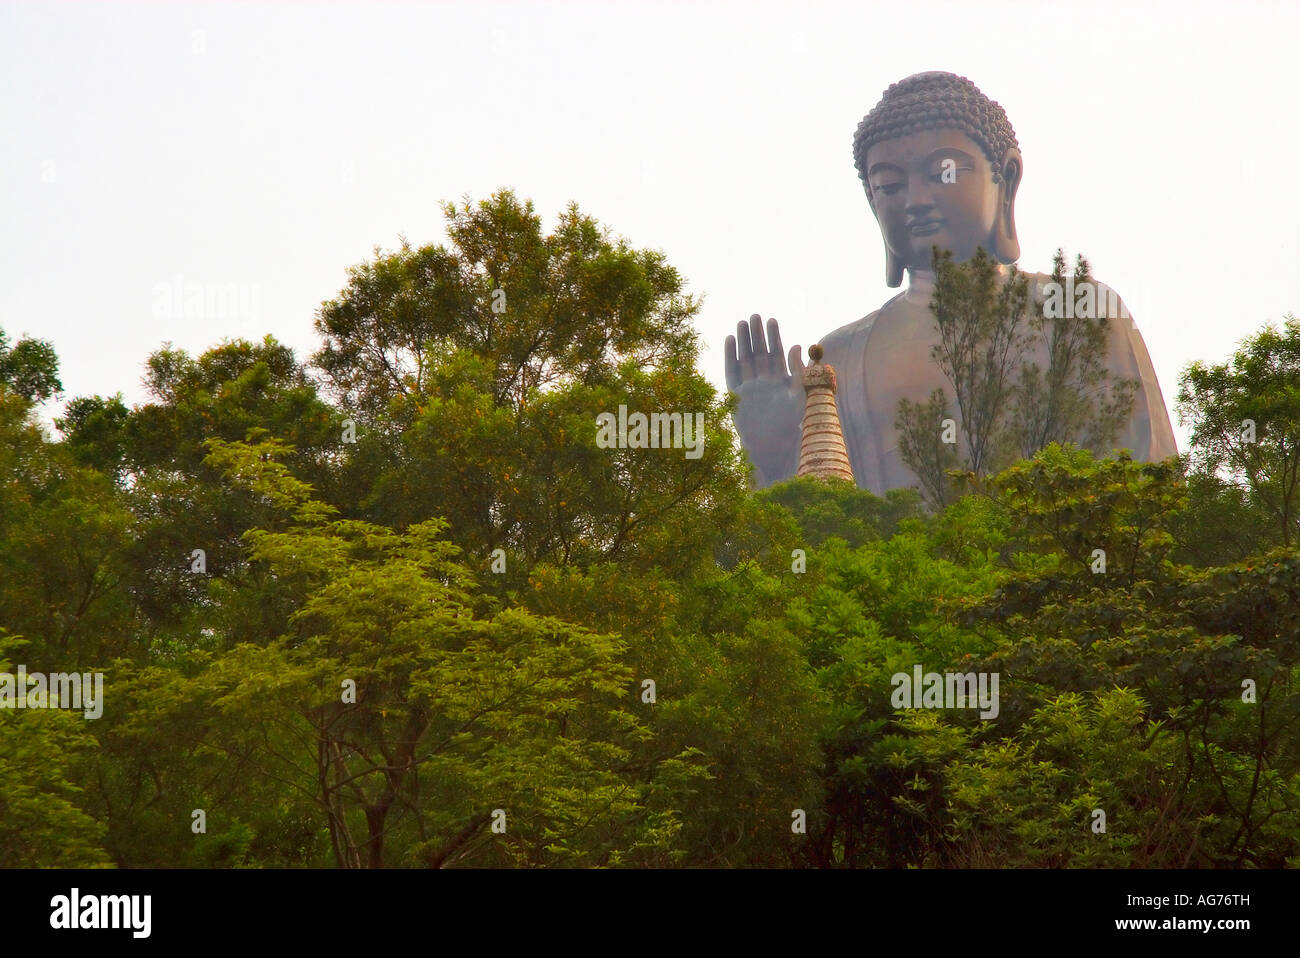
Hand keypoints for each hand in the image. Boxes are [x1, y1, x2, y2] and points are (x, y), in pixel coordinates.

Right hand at [724, 315, 805, 484]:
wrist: (772, 445)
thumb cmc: (790, 424)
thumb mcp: (799, 394)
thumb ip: (798, 370)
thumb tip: (799, 344)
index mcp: (780, 381)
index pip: (776, 353)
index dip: (774, 337)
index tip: (772, 319)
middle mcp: (764, 382)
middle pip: (759, 353)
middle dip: (757, 334)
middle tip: (754, 315)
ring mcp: (749, 387)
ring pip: (745, 359)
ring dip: (743, 341)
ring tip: (741, 322)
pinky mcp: (735, 395)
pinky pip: (731, 371)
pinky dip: (730, 356)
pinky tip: (730, 339)